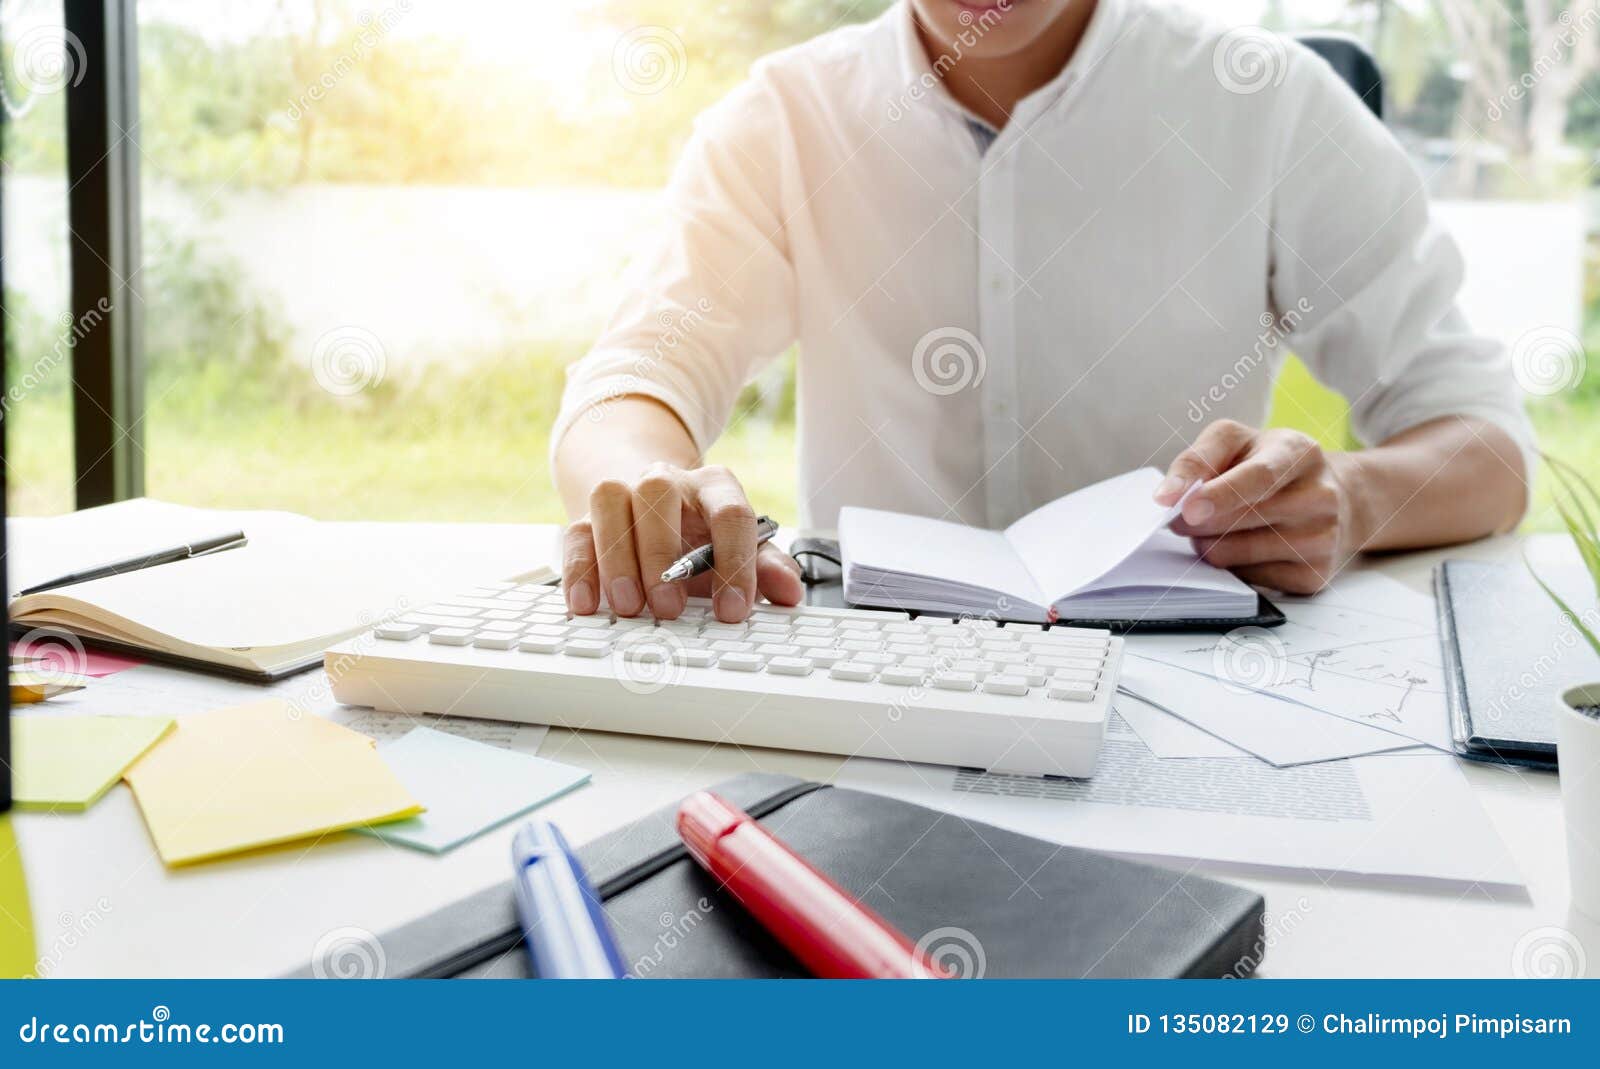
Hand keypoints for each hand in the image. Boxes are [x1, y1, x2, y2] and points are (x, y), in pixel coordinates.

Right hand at [562, 463, 803, 622]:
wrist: (651, 508)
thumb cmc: (702, 537)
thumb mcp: (740, 550)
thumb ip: (767, 569)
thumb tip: (791, 592)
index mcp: (714, 486)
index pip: (730, 513)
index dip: (735, 564)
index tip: (733, 611)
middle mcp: (667, 480)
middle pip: (659, 491)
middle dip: (662, 553)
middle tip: (669, 608)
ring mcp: (623, 493)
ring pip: (610, 499)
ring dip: (617, 557)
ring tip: (630, 607)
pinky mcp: (586, 517)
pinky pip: (575, 533)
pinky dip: (580, 570)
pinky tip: (588, 604)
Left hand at [1153, 420, 1367, 594]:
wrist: (1334, 494)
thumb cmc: (1270, 463)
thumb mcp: (1236, 441)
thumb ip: (1197, 460)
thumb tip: (1168, 496)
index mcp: (1298, 452)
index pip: (1259, 477)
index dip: (1220, 495)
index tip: (1187, 508)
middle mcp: (1319, 495)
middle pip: (1239, 520)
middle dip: (1195, 521)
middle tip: (1182, 515)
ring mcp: (1322, 539)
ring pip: (1234, 554)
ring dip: (1207, 543)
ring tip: (1216, 527)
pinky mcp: (1313, 575)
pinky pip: (1246, 580)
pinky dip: (1231, 565)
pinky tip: (1242, 546)